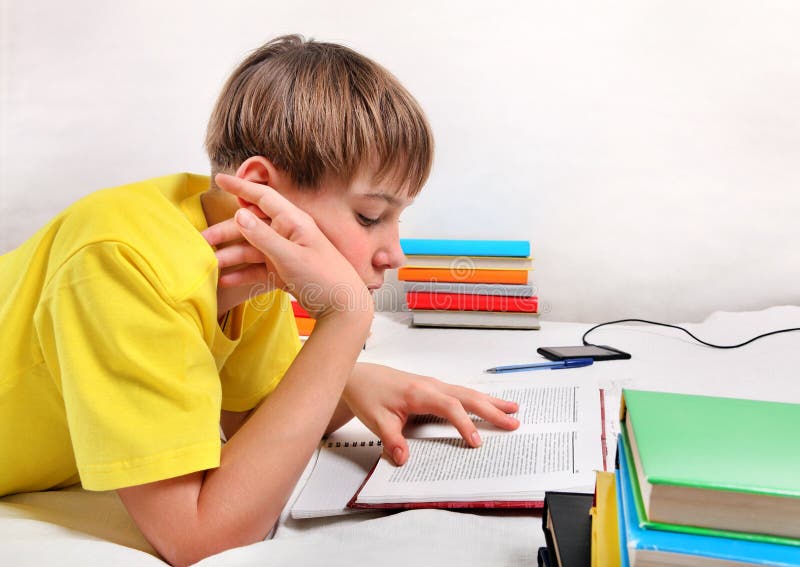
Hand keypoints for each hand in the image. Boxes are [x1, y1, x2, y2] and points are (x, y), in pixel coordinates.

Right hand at [202, 174, 368, 317]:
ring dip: (231, 255)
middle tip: (202, 239)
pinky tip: (226, 280)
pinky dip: (243, 274)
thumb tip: (239, 214)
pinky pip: (258, 269)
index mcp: (294, 222)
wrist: (343, 308)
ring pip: (252, 249)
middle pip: (251, 227)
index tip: (220, 179)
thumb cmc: (324, 278)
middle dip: (226, 232)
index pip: (263, 198)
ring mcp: (285, 254)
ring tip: (209, 264)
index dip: (241, 187)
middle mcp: (288, 234)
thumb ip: (263, 236)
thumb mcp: (290, 256)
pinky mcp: (284, 272)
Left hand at [343, 363, 519, 465]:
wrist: (359, 377)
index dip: (465, 424)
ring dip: (490, 401)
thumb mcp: (377, 420)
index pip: (449, 407)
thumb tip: (403, 459)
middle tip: (513, 422)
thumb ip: (392, 440)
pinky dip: (478, 399)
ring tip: (513, 409)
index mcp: (419, 393)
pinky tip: (488, 404)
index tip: (476, 442)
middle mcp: (430, 386)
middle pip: (467, 397)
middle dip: (492, 409)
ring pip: (467, 392)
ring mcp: (433, 385)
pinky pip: (460, 393)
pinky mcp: (432, 388)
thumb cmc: (368, 394)